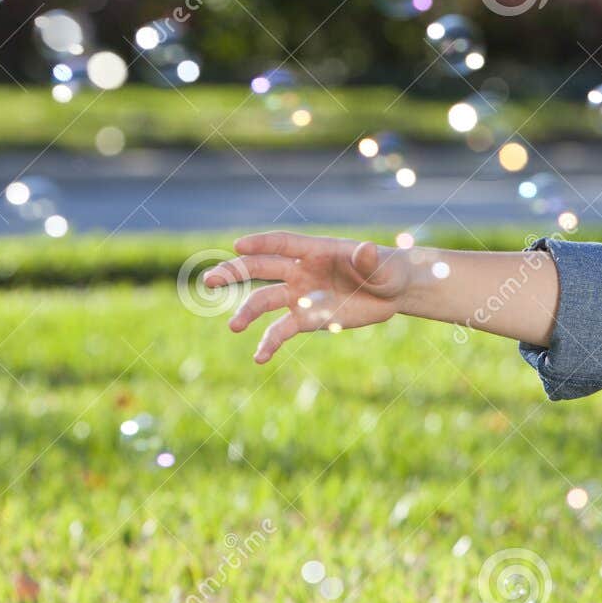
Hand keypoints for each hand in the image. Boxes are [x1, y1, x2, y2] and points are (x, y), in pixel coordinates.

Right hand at [203, 231, 412, 362]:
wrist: (391, 293)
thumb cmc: (387, 269)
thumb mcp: (382, 265)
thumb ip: (369, 260)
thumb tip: (367, 252)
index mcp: (315, 251)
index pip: (282, 244)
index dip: (260, 244)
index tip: (238, 246)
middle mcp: (300, 271)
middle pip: (261, 269)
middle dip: (235, 273)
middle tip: (210, 280)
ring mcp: (300, 295)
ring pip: (265, 301)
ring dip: (247, 312)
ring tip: (234, 326)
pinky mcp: (306, 319)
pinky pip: (282, 330)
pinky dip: (269, 343)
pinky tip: (259, 358)